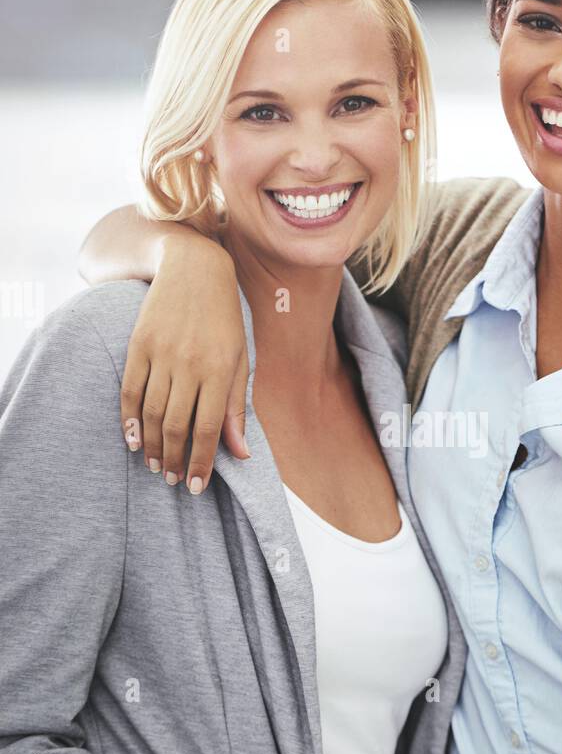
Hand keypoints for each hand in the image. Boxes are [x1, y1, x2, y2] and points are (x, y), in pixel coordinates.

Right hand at [120, 227, 250, 492]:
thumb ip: (237, 406)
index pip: (208, 428)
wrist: (194, 268)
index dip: (200, 462)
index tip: (195, 486)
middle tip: (172, 481)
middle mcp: (190, 363)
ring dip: (152, 445)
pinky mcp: (138, 344)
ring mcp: (161, 353)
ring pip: (152, 412)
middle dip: (174, 459)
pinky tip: (132, 440)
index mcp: (220, 369)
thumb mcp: (241, 359)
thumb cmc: (225, 319)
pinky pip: (130, 390)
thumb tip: (239, 453)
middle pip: (177, 425)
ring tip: (154, 466)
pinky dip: (129, 419)